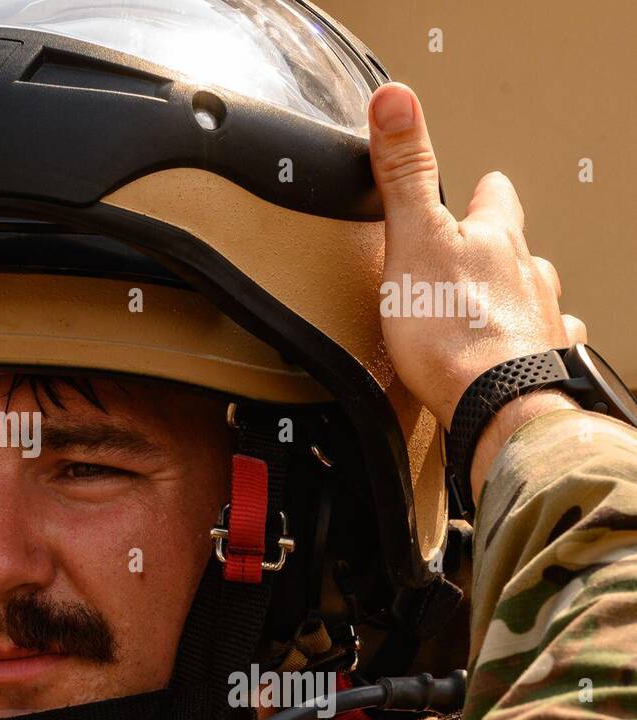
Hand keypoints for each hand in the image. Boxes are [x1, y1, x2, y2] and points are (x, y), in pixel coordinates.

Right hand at [367, 82, 585, 431]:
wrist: (496, 403)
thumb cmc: (454, 330)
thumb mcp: (413, 237)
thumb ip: (404, 172)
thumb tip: (396, 100)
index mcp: (495, 240)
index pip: (494, 199)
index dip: (485, 190)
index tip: (483, 182)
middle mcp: (527, 275)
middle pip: (518, 250)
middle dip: (499, 248)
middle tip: (481, 246)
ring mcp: (538, 321)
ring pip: (532, 298)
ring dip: (515, 299)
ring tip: (495, 307)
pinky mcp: (539, 366)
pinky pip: (539, 350)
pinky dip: (524, 349)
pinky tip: (512, 358)